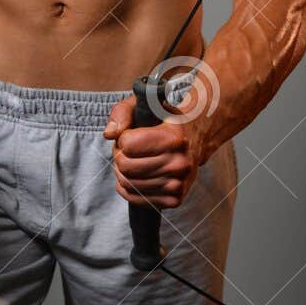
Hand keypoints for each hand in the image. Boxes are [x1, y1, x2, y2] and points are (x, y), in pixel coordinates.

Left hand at [104, 88, 210, 208]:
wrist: (195, 139)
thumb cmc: (165, 121)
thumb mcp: (146, 105)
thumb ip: (122, 112)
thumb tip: (109, 135)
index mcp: (174, 138)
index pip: (128, 144)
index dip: (122, 138)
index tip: (130, 135)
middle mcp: (180, 163)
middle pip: (126, 166)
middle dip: (119, 156)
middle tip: (127, 150)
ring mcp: (179, 184)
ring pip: (128, 183)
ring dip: (122, 172)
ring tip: (133, 161)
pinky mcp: (175, 200)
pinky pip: (136, 200)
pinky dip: (127, 189)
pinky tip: (133, 177)